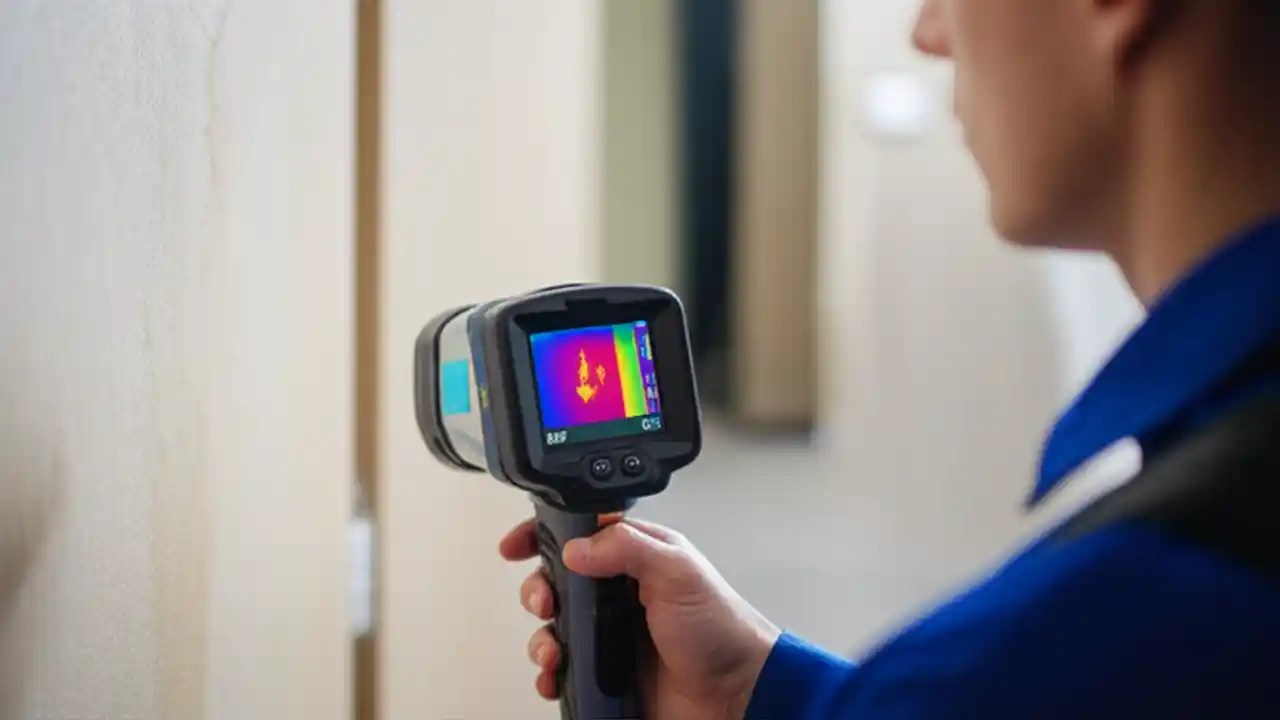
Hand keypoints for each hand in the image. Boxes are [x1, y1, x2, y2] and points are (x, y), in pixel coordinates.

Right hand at [499, 517, 781, 719]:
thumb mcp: (678, 571)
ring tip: (554, 649)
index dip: (545, 535)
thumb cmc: (722, 629)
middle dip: (538, 590)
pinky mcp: (606, 671)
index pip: (581, 532)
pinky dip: (550, 673)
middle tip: (545, 601)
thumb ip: (627, 547)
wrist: (737, 694)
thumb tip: (578, 547)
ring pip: (554, 626)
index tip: (518, 545)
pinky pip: (564, 669)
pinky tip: (556, 675)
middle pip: (557, 580)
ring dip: (542, 637)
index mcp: (637, 556)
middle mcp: (619, 592)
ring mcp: (611, 633)